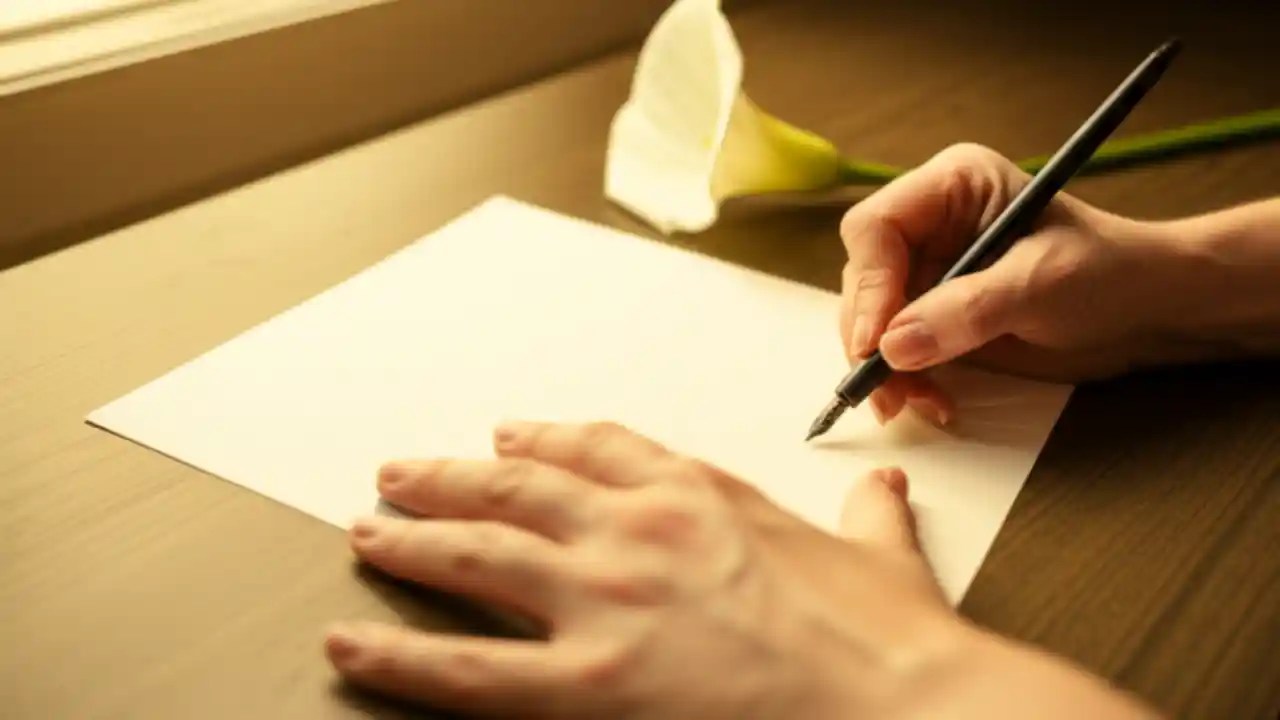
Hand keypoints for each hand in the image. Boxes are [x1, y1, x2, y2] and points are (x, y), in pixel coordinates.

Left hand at [324, 422, 1155, 718]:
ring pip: (477, 553)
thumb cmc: (894, 642)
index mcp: (703, 494)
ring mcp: (606, 601)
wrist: (909, 708)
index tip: (511, 436)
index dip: (546, 439)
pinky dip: (399, 652)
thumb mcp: (884, 555)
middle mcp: (639, 530)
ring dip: (412, 538)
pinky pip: (465, 665)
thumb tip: (882, 487)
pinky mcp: (588, 685)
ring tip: (367, 530)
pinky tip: (353, 642)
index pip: (603, 444)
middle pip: (518, 485)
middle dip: (450, 476)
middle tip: (403, 472)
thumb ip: (867, 513)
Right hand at [839, 143, 1179, 425]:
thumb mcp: (1041, 285)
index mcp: (951, 186)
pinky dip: (905, 380)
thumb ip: (966, 310)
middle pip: (864, 277)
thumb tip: (893, 346)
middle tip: (884, 387)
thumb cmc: (1107, 274)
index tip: (877, 340)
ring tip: (914, 403)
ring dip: (884, 367)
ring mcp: (929, 269)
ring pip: (872, 319)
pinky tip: (933, 401)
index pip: (876, 226)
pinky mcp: (934, 313)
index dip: (869, 283)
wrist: (1146, 312)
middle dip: (870, 335)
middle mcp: (929, 223)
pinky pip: (896, 348)